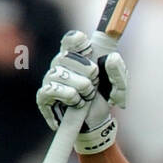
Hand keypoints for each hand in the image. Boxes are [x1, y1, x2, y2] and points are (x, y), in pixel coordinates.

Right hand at [36, 30, 127, 154]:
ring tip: (87, 96)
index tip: (90, 50)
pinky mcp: (44, 96)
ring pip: (60, 74)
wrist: (97, 123)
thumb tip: (111, 58)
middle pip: (67, 56)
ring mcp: (50, 79)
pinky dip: (68, 97)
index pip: (72, 39)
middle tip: (95, 82)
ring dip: (80, 86)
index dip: (80, 42)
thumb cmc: (104, 98)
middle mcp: (60, 63)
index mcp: (77, 55)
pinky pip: (51, 90)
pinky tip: (77, 103)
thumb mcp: (118, 85)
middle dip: (88, 71)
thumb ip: (118, 70)